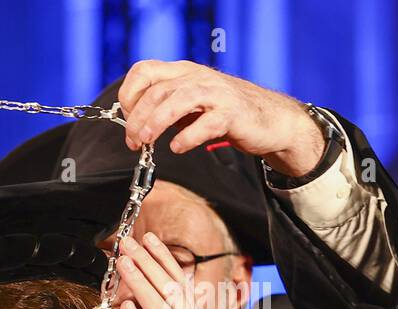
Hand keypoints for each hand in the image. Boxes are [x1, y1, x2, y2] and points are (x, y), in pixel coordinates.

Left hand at [118, 60, 325, 176]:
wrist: (271, 120)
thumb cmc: (224, 113)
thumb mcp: (189, 104)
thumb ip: (164, 106)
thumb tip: (132, 123)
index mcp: (184, 72)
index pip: (144, 70)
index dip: (128, 94)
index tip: (126, 118)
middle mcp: (199, 78)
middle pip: (157, 91)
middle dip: (137, 118)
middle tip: (133, 141)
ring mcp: (218, 94)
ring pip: (179, 99)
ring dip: (156, 122)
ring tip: (146, 141)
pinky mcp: (233, 114)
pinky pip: (207, 123)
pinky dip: (187, 137)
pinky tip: (177, 147)